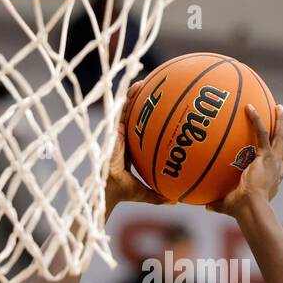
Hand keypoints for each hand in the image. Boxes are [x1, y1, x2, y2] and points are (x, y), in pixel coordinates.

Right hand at [106, 83, 168, 214]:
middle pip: (133, 116)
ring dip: (133, 95)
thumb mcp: (145, 193)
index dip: (147, 120)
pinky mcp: (111, 130)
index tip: (159, 109)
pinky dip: (126, 99)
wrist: (105, 190)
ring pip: (124, 110)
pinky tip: (136, 88)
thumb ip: (159, 195)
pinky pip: (119, 111)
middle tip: (155, 89)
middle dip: (142, 102)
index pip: (139, 131)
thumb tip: (176, 201)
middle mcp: (121, 138)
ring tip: (144, 81)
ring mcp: (115, 133)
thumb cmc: (120, 192)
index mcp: (129, 149)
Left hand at [207, 103, 282, 217]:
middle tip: (282, 118)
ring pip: (280, 136)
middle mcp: (277, 168)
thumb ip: (219, 203)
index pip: (281, 162)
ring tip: (278, 107)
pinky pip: (262, 133)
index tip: (281, 143)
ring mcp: (274, 161)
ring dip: (280, 120)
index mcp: (274, 179)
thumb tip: (207, 207)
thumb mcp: (231, 206)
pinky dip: (257, 119)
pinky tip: (250, 107)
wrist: (252, 209)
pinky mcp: (266, 156)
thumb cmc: (243, 212)